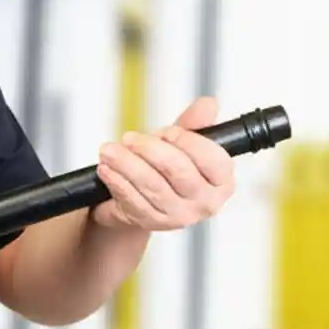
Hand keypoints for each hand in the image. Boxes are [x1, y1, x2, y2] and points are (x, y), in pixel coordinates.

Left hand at [92, 96, 236, 230]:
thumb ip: (195, 123)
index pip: (212, 159)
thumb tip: (207, 105)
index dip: (187, 141)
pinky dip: (117, 182)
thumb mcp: (183, 142)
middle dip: (151, 150)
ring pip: (152, 186)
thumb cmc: (168, 168)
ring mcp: (178, 216)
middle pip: (179, 171)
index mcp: (221, 180)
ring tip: (109, 150)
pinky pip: (133, 200)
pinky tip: (107, 169)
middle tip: (129, 138)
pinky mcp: (152, 223)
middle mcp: (205, 202)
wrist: (143, 198)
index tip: (166, 131)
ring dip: (127, 165)